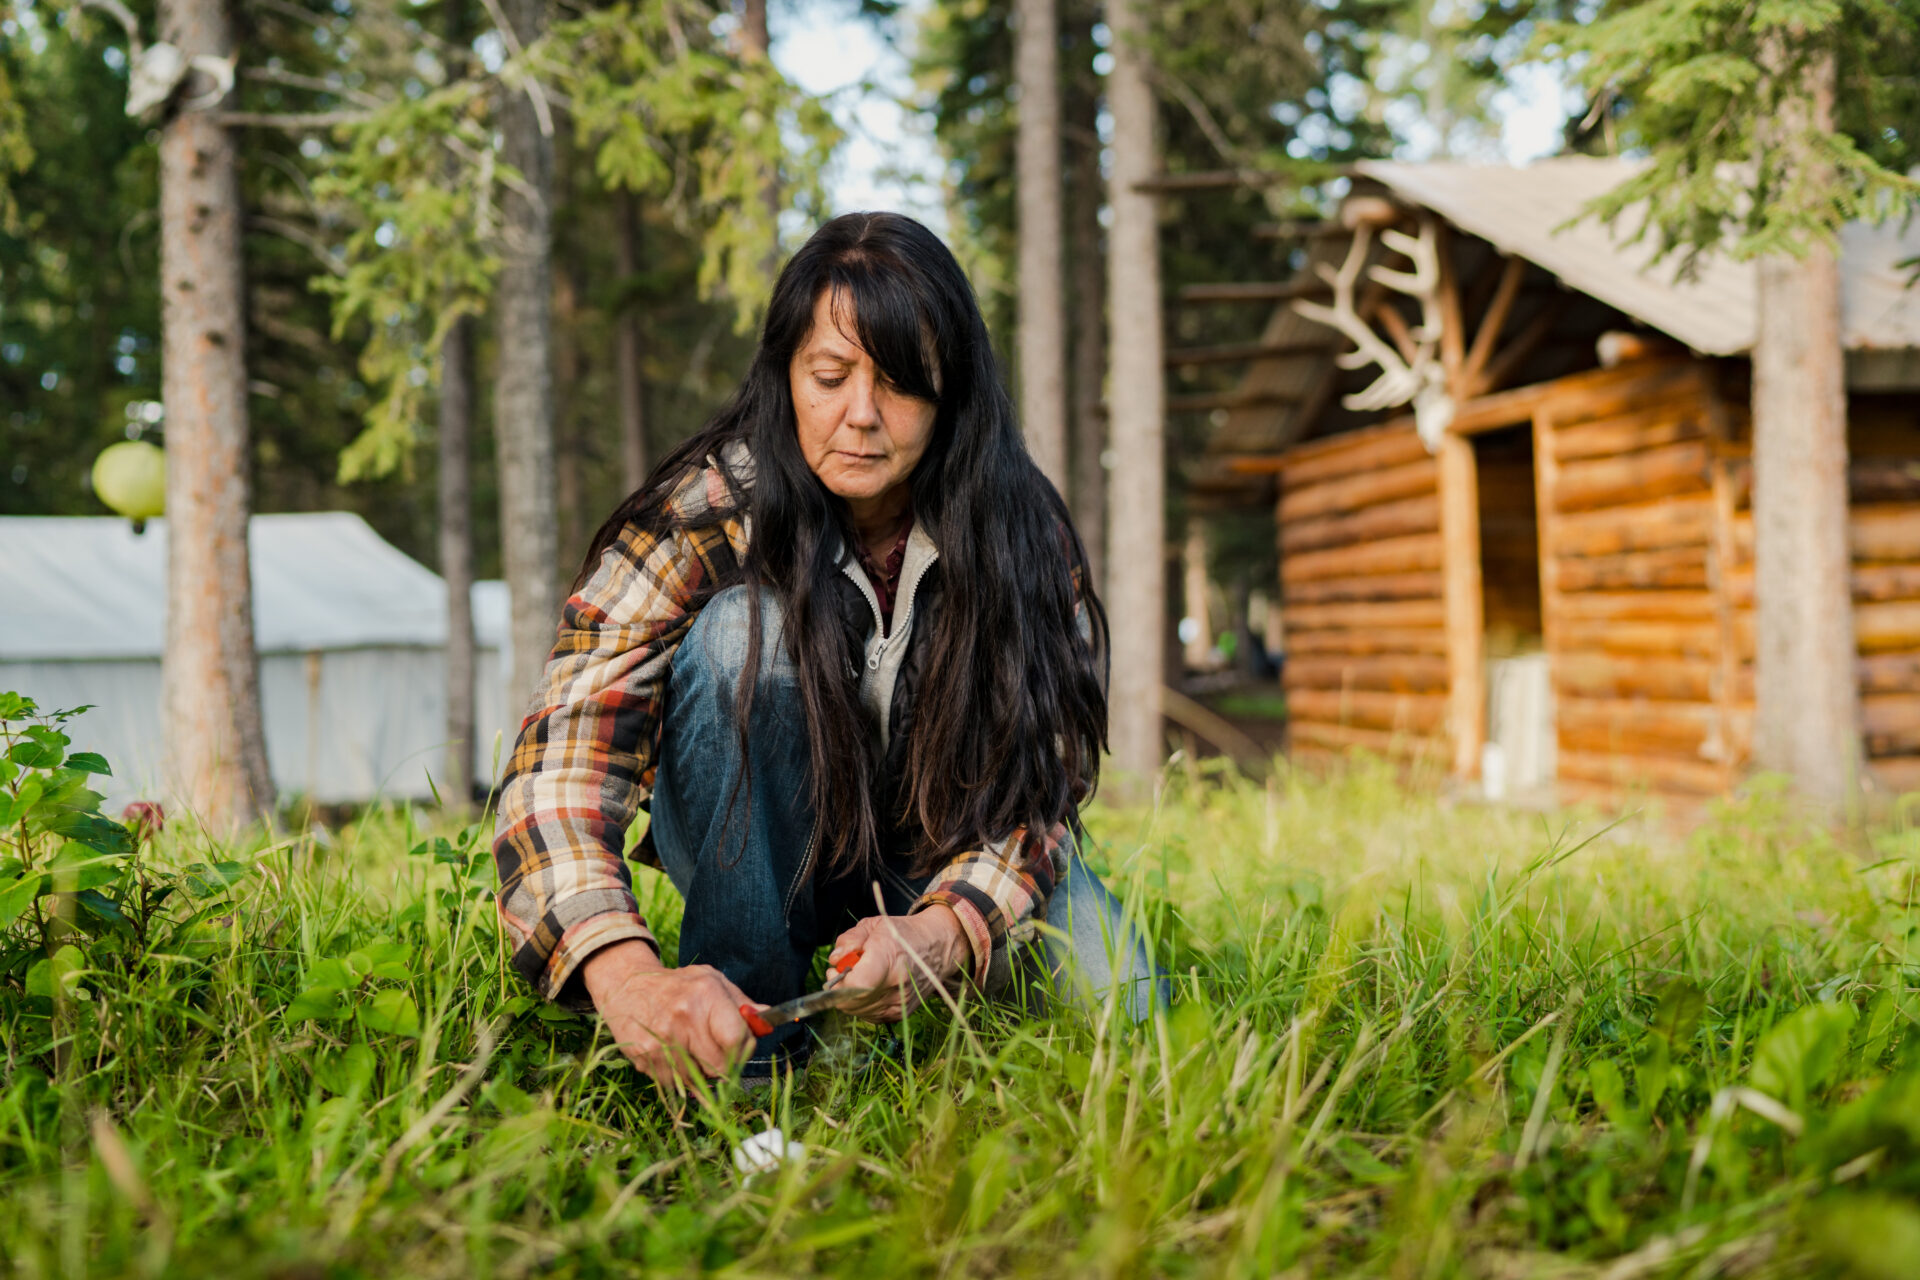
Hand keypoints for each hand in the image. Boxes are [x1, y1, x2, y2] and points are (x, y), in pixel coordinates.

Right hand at [580, 940, 759, 1087]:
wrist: (626, 986)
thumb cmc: (676, 985)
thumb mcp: (711, 981)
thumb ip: (742, 1003)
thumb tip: (769, 1019)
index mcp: (705, 995)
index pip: (737, 1039)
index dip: (744, 1050)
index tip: (740, 1047)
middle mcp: (683, 1018)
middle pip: (720, 1066)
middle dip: (725, 1065)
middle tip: (718, 1053)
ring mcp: (662, 1040)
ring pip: (698, 1079)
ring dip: (701, 1072)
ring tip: (691, 1049)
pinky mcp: (644, 1057)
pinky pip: (675, 1083)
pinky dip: (679, 1075)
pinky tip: (673, 1054)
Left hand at [826, 905, 969, 1021]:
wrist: (938, 949)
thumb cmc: (904, 934)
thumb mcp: (874, 925)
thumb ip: (849, 940)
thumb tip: (835, 960)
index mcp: (889, 958)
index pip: (857, 984)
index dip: (839, 980)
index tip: (836, 968)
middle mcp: (896, 986)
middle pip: (853, 1002)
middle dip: (839, 989)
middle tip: (842, 972)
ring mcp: (900, 1004)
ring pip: (858, 1011)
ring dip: (849, 997)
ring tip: (858, 977)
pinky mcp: (901, 1014)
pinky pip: (869, 1016)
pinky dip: (862, 1004)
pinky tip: (869, 988)